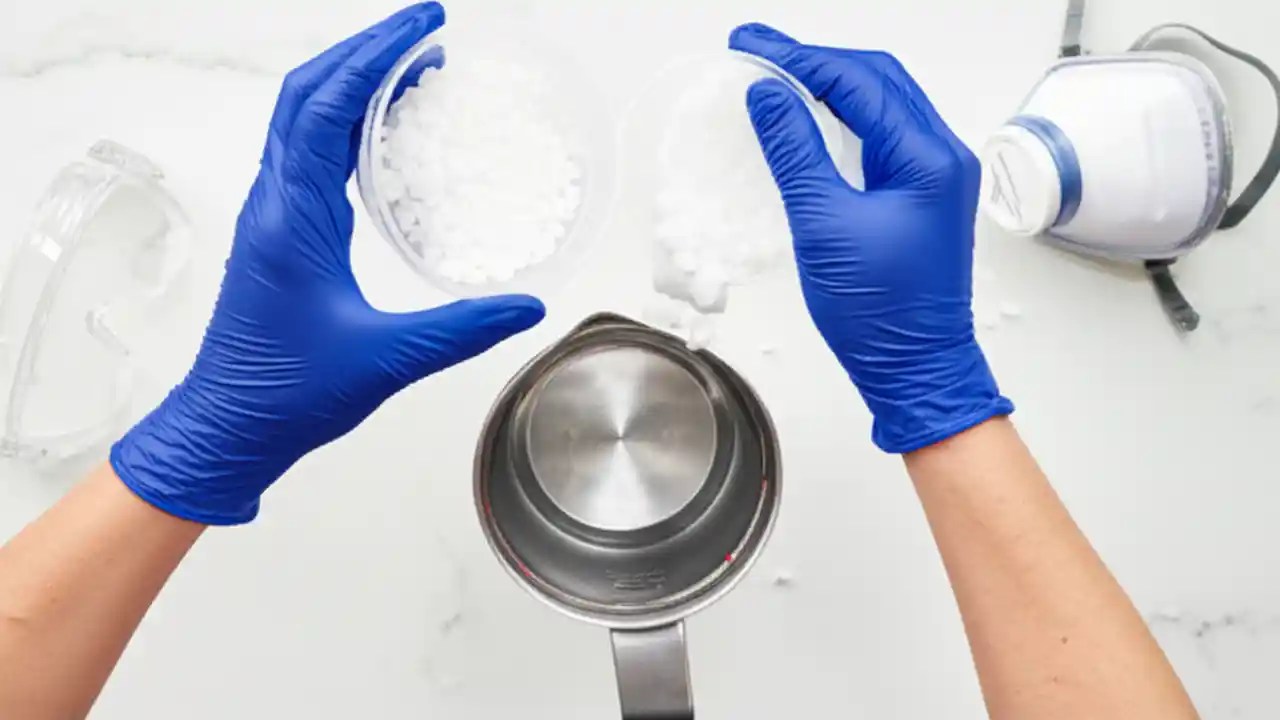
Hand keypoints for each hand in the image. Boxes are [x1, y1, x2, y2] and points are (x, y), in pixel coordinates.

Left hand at [111, 3, 544, 524]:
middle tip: (424, 33)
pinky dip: (344, 124)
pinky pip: (307, 154)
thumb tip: (526, 306)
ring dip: (352, 83)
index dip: (374, 57)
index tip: (422, 27)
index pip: (326, 109)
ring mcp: (273, 216)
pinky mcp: (280, 234)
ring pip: (302, 120)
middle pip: (306, 95)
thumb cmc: (285, 394)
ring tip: (412, 69)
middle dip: (364, 53)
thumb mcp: (385, 360)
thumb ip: (461, 330)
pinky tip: (382, 134)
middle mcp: (274, 205)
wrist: (228, 426)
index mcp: (292, 220)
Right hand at [731, 23, 1011, 452]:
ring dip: (830, 85)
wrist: (917, 369)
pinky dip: (845, 117)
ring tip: (777, 76)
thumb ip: (795, 151)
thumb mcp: (823, 225)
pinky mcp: (924, 195)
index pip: (858, 82)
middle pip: (877, 79)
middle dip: (815, 61)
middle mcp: (943, 156)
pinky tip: (810, 118)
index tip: (751, 45)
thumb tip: (768, 95)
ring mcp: (938, 175)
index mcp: (927, 158)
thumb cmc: (877, 312)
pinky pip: (884, 135)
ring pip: (882, 103)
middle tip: (757, 51)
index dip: (799, 58)